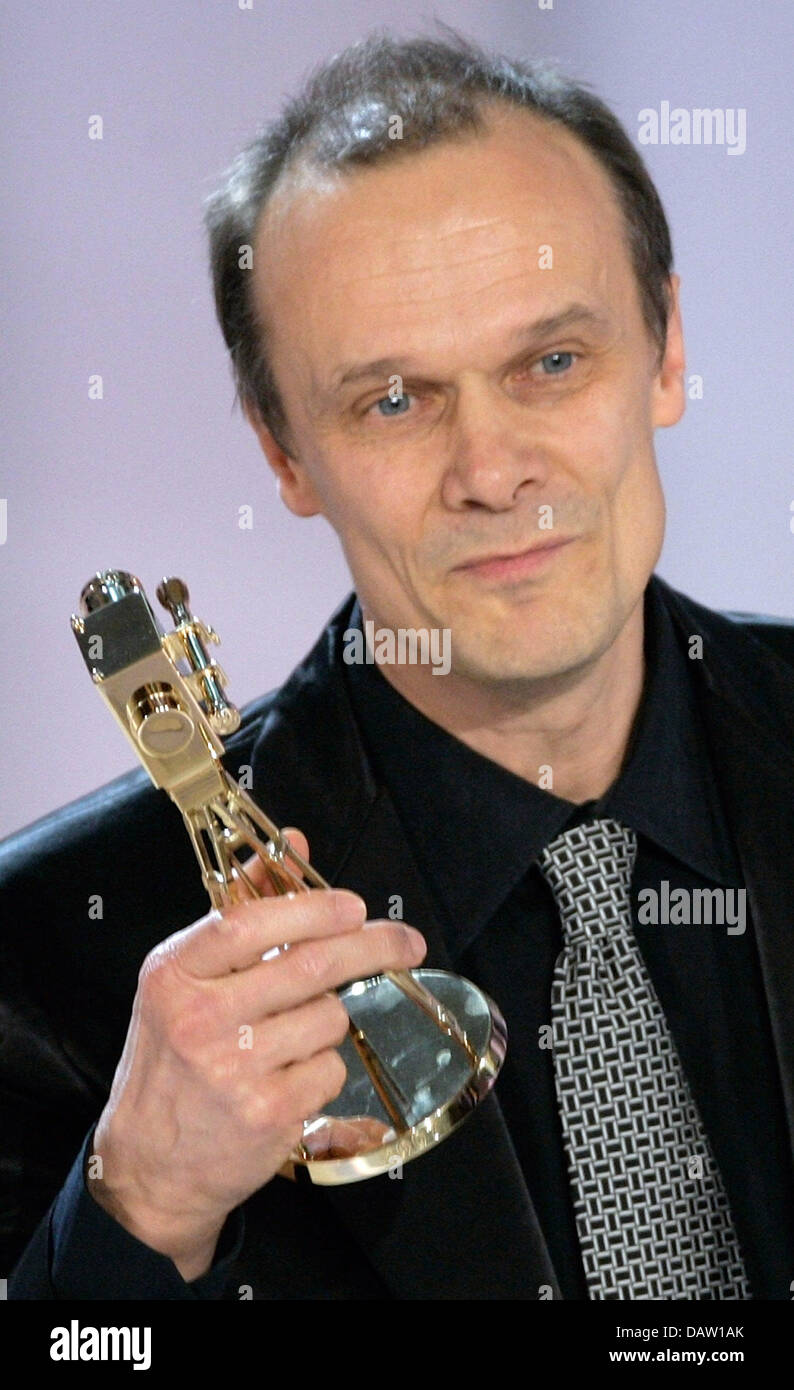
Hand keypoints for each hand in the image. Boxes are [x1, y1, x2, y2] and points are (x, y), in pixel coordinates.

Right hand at [89, 829, 426, 1278]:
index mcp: (172, 974)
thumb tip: (294, 843)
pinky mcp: (268, 1113)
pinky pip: (331, 1068)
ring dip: (329, 1020)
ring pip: (329, 1017)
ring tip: (292, 1036)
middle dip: (371, 947)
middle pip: (309, 965)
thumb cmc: (173, 1061)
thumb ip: (242, 907)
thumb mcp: (187, 981)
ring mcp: (234, 1068)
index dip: (310, 908)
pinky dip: (324, 1068)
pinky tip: (289, 1078)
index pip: (247, 923)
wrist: (150, 1166)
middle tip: (406, 942)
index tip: (354, 906)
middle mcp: (199, 1018)